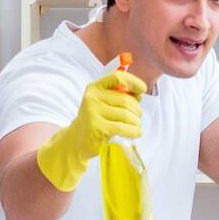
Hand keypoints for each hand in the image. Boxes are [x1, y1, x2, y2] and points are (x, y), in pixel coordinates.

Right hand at [36, 68, 146, 190]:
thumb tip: (140, 93)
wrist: (76, 141)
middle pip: (125, 100)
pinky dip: (134, 131)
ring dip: (137, 122)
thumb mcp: (102, 104)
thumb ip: (119, 96)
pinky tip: (136, 133)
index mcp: (94, 88)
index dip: (133, 82)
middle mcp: (92, 98)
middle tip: (138, 117)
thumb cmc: (94, 121)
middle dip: (137, 110)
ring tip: (136, 126)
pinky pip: (123, 128)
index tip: (143, 89)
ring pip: (126, 115)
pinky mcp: (98, 128)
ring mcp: (94, 113)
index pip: (117, 77)